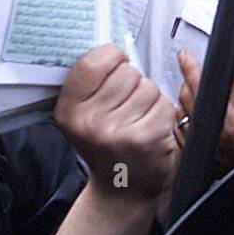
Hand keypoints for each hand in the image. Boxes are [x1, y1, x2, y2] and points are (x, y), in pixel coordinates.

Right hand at [55, 45, 178, 199]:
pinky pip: (164, 104)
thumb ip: (90, 82)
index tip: (114, 70)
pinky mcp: (146, 138)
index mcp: (70, 111)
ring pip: (148, 86)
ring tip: (136, 121)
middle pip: (127, 72)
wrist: (121, 191)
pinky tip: (150, 130)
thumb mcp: (82, 115)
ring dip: (149, 100)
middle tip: (124, 109)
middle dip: (132, 85)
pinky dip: (162, 114)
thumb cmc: (105, 146)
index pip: (94, 60)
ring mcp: (118, 131)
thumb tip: (111, 43)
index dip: (112, 58)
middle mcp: (90, 122)